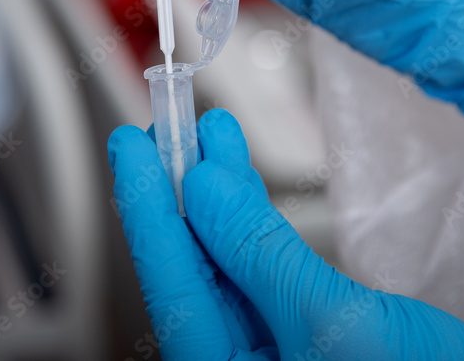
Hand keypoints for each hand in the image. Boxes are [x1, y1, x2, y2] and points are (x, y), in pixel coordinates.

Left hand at [108, 109, 463, 359]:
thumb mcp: (333, 323)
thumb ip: (258, 256)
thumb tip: (200, 189)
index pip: (171, 282)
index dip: (147, 205)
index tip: (130, 142)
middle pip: (194, 268)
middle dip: (180, 192)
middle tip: (163, 126)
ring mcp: (271, 351)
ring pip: (227, 260)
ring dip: (218, 195)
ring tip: (209, 134)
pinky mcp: (301, 332)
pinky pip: (260, 267)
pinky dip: (252, 219)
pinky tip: (243, 180)